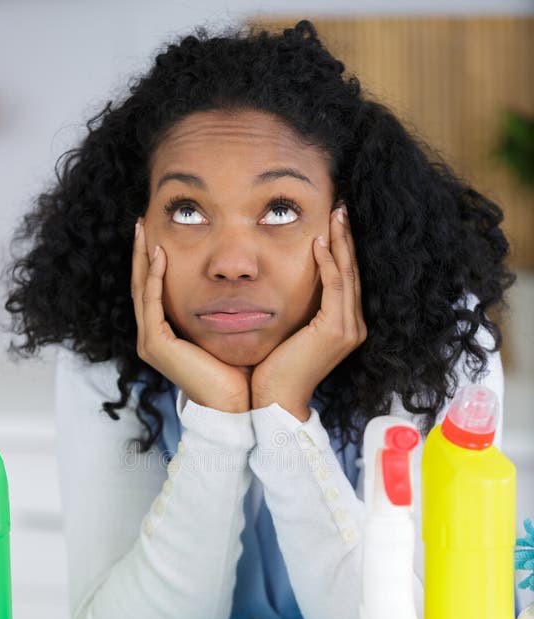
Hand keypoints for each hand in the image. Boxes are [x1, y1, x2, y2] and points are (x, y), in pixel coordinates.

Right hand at [131, 220, 252, 412]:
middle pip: (141, 286)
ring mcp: (151, 342)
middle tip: (141, 222)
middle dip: (141, 253)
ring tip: (143, 229)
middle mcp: (152, 339)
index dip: (152, 262)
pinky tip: (160, 254)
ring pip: (141, 290)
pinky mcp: (157, 344)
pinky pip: (152, 302)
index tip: (157, 233)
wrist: (237, 404)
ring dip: (142, 257)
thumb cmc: (238, 372)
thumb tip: (235, 283)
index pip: (153, 291)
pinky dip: (155, 277)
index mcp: (164, 337)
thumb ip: (220, 309)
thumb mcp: (225, 331)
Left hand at [251, 204, 365, 417]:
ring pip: (348, 274)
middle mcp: (354, 326)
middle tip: (341, 207)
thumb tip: (290, 283)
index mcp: (345, 327)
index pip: (347, 279)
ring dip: (341, 241)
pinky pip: (336, 286)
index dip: (343, 249)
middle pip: (353, 271)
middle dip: (346, 237)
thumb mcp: (292, 331)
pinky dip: (328, 262)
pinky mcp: (335, 330)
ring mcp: (348, 329)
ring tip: (336, 214)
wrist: (275, 400)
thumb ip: (300, 309)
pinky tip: (319, 241)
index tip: (335, 222)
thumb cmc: (275, 370)